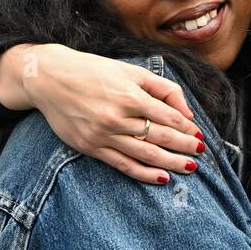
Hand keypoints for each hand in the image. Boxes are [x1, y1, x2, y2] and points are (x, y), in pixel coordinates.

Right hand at [20, 44, 204, 184]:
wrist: (49, 79)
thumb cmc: (93, 71)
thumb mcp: (131, 71)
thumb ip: (163, 88)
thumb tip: (187, 113)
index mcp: (129, 95)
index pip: (169, 117)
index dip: (187, 128)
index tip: (199, 134)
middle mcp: (117, 117)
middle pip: (161, 137)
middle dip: (185, 146)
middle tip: (201, 152)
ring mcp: (103, 135)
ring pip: (146, 155)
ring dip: (171, 163)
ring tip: (189, 167)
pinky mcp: (91, 148)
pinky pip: (124, 165)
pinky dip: (145, 174)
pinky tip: (163, 178)